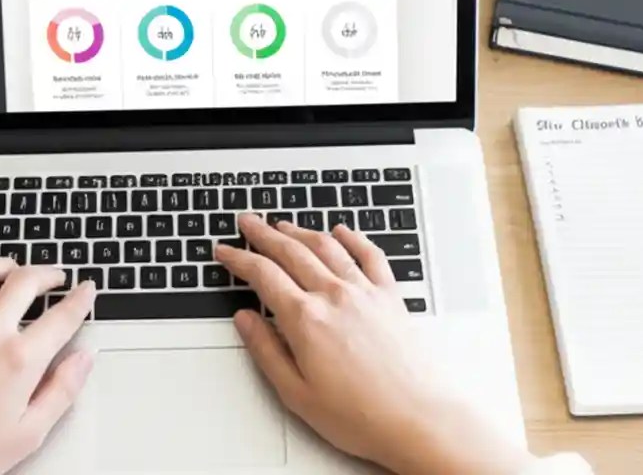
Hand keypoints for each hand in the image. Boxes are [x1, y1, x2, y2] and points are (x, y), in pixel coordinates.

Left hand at [0, 261, 96, 474]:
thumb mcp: (28, 433)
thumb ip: (62, 391)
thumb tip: (82, 361)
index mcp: (20, 359)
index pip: (63, 316)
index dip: (81, 299)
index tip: (86, 291)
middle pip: (26, 280)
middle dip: (48, 273)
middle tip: (56, 277)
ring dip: (4, 264)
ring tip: (14, 268)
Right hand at [216, 215, 533, 474]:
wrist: (418, 420)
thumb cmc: (361, 415)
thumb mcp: (296, 393)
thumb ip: (266, 351)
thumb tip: (245, 320)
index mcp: (306, 320)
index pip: (263, 275)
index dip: (239, 259)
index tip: (225, 251)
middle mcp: (334, 296)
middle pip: (291, 251)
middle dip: (263, 234)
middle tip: (247, 222)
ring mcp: (365, 292)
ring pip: (326, 247)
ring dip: (300, 231)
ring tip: (283, 224)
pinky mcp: (390, 297)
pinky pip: (370, 255)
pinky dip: (353, 238)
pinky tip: (343, 231)